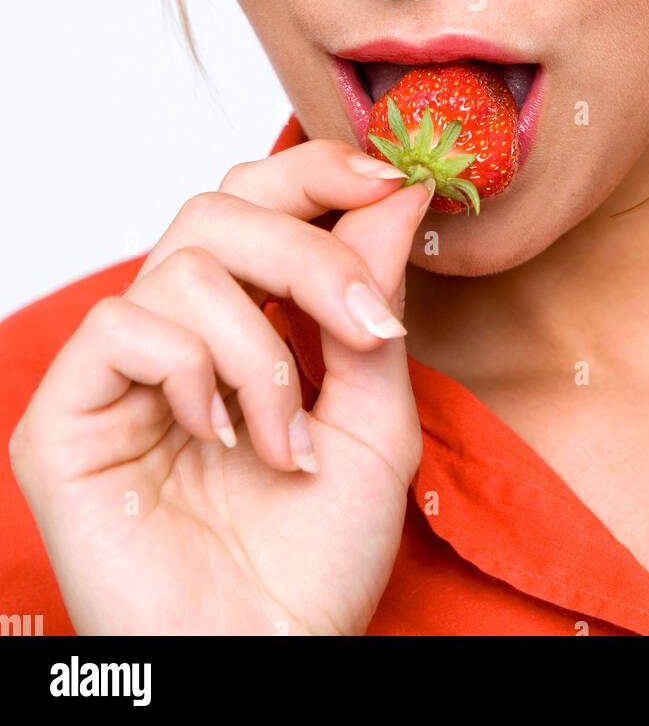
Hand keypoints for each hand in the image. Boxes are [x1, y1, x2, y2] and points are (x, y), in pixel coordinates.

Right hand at [9, 140, 433, 634]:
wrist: (267, 660)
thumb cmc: (317, 555)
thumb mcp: (374, 415)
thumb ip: (372, 300)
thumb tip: (398, 192)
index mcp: (244, 322)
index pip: (260, 201)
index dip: (318, 172)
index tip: (393, 179)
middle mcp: (176, 332)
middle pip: (221, 210)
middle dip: (308, 254)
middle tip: (364, 327)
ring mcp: (118, 372)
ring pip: (184, 266)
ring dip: (260, 353)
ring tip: (286, 443)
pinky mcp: (67, 414)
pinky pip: (123, 326)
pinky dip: (191, 372)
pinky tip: (217, 438)